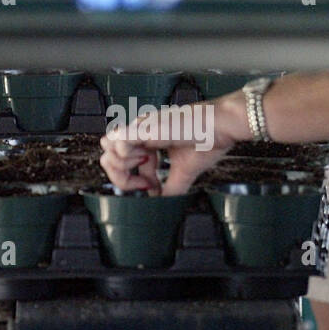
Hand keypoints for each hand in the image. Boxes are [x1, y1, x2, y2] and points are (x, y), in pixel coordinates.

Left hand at [99, 97, 241, 196]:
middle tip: (146, 184)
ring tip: (147, 168)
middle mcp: (140, 132)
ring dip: (123, 167)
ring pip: (107, 149)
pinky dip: (127, 157)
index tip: (152, 187)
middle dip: (121, 178)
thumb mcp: (185, 171)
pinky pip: (118, 143)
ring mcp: (140, 128)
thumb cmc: (208, 140)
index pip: (122, 162)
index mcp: (148, 139)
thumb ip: (171, 187)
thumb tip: (161, 203)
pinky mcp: (144, 127)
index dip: (131, 180)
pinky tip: (147, 157)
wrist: (221, 126)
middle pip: (107, 157)